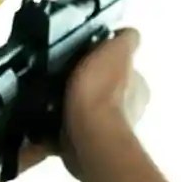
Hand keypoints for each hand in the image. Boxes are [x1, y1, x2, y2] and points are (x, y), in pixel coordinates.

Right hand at [59, 28, 148, 178]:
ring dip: (70, 105)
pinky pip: (66, 132)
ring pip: (85, 111)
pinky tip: (43, 117)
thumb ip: (126, 40)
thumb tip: (127, 34)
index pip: (125, 67)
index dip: (106, 60)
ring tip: (50, 95)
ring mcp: (107, 131)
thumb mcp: (118, 50)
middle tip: (64, 74)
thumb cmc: (103, 92)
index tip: (86, 56)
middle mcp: (128, 110)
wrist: (88, 135)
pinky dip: (55, 126)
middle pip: (104, 89)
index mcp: (139, 87)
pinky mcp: (85, 147)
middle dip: (86, 83)